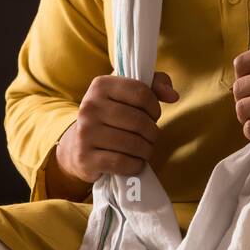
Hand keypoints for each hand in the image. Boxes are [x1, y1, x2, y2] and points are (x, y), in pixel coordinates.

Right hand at [52, 72, 179, 193]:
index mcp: (100, 85)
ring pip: (133, 144)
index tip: (153, 115)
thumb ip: (154, 85)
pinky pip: (122, 163)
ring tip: (144, 150)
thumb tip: (173, 95)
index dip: (154, 107)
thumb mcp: (127, 93)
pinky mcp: (85, 158)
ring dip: (146, 150)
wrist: (76, 145)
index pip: (141, 92)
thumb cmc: (110, 116)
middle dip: (152, 132)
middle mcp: (89, 106)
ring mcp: (85, 133)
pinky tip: (134, 162)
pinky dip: (135, 165)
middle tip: (150, 137)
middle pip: (139, 121)